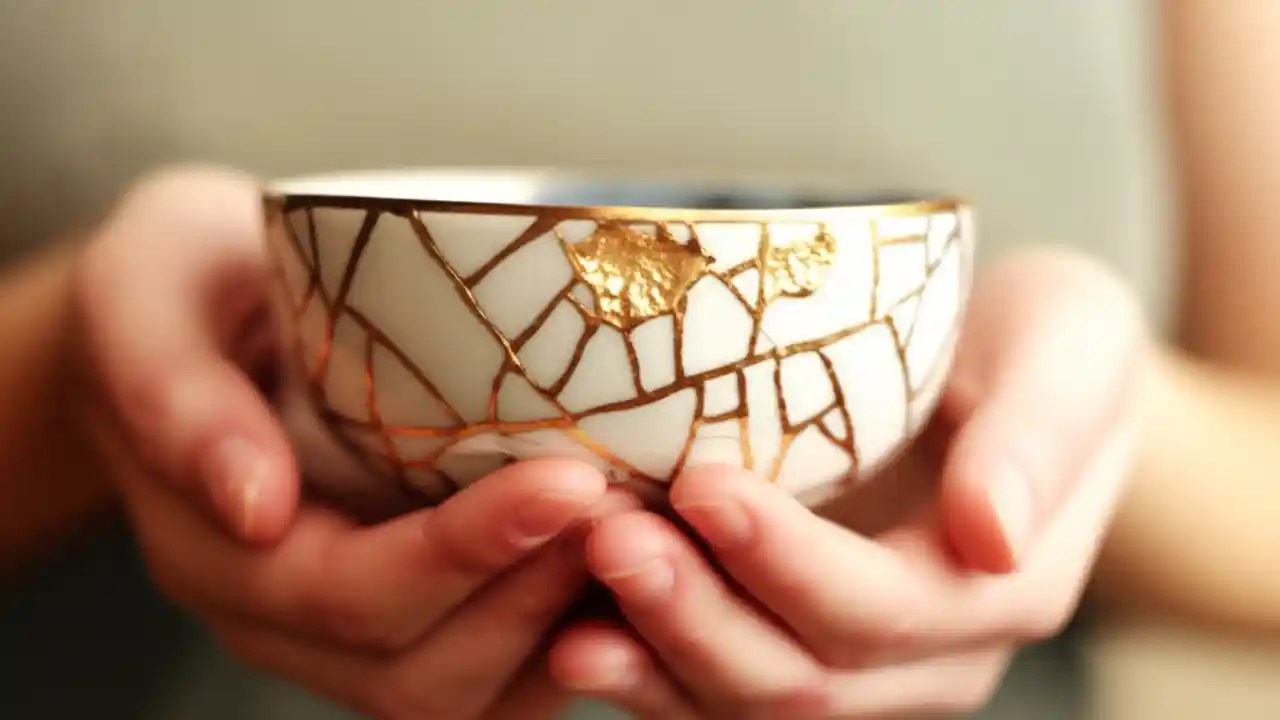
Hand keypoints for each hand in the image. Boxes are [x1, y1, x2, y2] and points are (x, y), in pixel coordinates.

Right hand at [72, 167, 626, 717]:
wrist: (197, 312)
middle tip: (629, 510)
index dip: (462, 554)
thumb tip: (253, 502)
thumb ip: (172, 392)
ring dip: (556, 630)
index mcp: (216, 547)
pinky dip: (561, 642)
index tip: (569, 481)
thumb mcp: (147, 293)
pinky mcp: (402, 613)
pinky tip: (620, 575)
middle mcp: (278, 614)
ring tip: (640, 540)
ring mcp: (341, 628)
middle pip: (412, 668)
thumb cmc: (179, 284)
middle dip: (529, 595)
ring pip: (459, 693)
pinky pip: (488, 676)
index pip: (346, 593)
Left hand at [548, 249, 1146, 717]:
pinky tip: (570, 628)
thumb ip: (1038, 438)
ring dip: (653, 649)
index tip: (701, 484)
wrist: (1013, 376)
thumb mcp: (1069, 346)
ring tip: (573, 581)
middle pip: (800, 679)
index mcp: (999, 590)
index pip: (880, 610)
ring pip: (744, 703)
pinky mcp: (795, 641)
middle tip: (606, 532)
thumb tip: (996, 536)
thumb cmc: (1040, 343)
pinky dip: (644, 662)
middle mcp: (928, 656)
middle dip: (695, 614)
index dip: (786, 562)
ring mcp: (860, 664)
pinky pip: (712, 687)